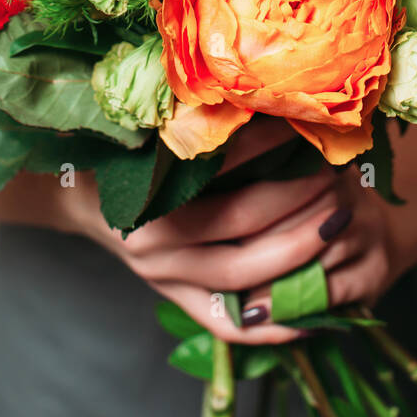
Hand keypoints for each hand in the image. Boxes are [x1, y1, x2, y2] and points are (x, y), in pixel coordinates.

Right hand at [64, 119, 395, 344]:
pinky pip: (229, 323)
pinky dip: (274, 323)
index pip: (222, 162)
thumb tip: (262, 92)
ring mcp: (164, 274)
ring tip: (338, 219)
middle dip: (299, 195)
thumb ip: (196, 120)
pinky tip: (316, 313)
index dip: (270, 143)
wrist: (78, 194)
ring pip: (243, 270)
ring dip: (299, 247)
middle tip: (336, 173)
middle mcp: (153, 235)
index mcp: (146, 182)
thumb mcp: (150, 127)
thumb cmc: (124, 150)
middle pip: (242, 218)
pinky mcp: (174, 299)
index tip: (307, 124)